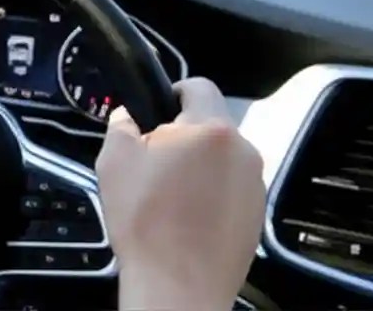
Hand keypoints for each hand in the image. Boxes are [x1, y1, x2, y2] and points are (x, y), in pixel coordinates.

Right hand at [96, 77, 264, 310]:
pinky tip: (189, 216)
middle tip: (155, 160)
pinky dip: (214, 193)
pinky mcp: (257, 213)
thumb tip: (127, 118)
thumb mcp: (115, 162)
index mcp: (211, 129)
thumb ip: (121, 126)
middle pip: (212, 124)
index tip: (157, 112)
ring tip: (171, 194)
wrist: (178, 286)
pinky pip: (233, 188)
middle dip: (184, 135)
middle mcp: (243, 150)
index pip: (199, 85)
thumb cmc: (146, 223)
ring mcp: (255, 183)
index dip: (173, 93)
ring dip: (200, 165)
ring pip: (223, 157)